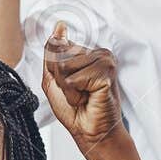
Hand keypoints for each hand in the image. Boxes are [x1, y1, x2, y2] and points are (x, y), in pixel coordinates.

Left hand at [40, 23, 123, 156]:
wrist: (90, 133)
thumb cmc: (75, 110)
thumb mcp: (54, 79)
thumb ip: (53, 53)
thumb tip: (59, 26)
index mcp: (86, 52)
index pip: (54, 46)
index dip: (54, 71)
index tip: (69, 85)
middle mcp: (98, 52)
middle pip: (57, 55)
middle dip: (60, 80)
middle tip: (77, 93)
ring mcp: (104, 60)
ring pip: (63, 66)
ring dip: (68, 89)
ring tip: (83, 96)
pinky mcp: (106, 72)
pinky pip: (73, 79)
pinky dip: (75, 94)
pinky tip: (89, 98)